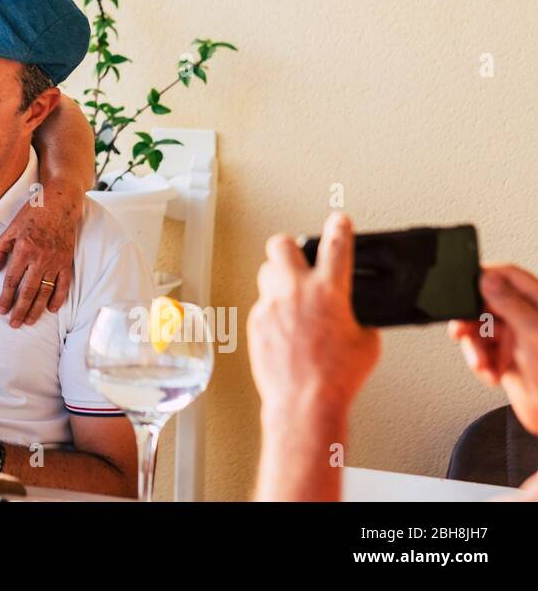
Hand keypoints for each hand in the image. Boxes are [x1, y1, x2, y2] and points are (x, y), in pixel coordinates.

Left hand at [0, 188, 78, 326]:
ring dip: (37, 309)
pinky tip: (51, 309)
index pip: (12, 280)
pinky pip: (63, 285)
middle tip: (14, 324)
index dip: (6, 298)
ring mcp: (55, 261)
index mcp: (23, 250)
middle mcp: (39, 258)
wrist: (59, 203)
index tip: (1, 310)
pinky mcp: (66, 262)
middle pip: (28, 291)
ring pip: (45, 292)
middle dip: (20, 310)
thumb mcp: (9, 229)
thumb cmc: (32, 214)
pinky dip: (58, 299)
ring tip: (30, 321)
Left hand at [249, 212, 379, 417]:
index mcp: (329, 291)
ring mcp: (272, 305)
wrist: (304, 402)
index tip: (340, 220)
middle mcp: (296, 291)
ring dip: (280, 277)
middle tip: (300, 254)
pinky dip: (274, 310)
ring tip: (291, 293)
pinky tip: (285, 327)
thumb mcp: (367, 342)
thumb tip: (352, 315)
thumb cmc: (336, 378)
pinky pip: (263, 304)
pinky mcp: (255, 321)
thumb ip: (360, 318)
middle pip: (282, 244)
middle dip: (292, 245)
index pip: (336, 244)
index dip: (339, 227)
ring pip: (267, 272)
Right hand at [451, 264, 537, 433]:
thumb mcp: (533, 334)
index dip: (486, 276)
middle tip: (462, 330)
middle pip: (486, 304)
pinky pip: (481, 353)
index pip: (509, 276)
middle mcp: (527, 319)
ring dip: (474, 348)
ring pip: (479, 330)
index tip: (463, 284)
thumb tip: (487, 278)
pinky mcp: (506, 360)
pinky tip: (491, 374)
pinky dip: (480, 364)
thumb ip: (510, 304)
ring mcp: (516, 340)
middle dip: (471, 320)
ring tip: (481, 363)